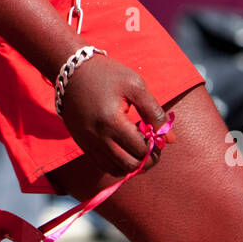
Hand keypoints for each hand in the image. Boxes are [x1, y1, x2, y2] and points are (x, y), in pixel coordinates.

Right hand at [56, 54, 175, 178]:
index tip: (158, 135)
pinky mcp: (82, 143)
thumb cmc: (107, 74)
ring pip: (115, 170)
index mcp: (112, 121)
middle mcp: (97, 137)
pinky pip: (102, 165)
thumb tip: (170, 139)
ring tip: (138, 148)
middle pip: (129, 165)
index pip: (141, 149)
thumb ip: (155, 112)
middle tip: (153, 146)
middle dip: (147, 159)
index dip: (155, 146)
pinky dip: (116, 163)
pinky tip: (124, 148)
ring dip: (131, 164)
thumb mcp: (136, 86)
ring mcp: (87, 142)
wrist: (72, 71)